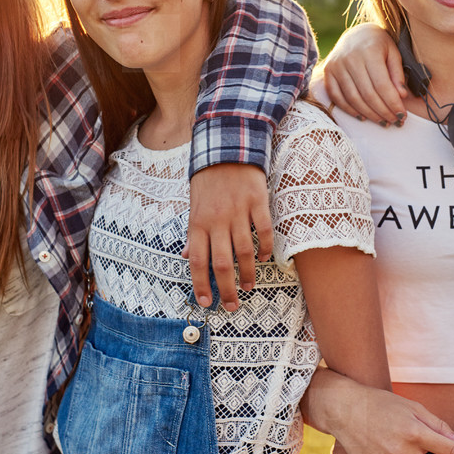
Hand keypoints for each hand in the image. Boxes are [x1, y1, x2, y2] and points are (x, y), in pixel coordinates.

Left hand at [185, 163, 270, 311]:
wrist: (226, 148)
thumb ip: (193, 233)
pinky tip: (264, 258)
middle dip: (226, 289)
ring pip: (244, 251)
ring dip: (247, 273)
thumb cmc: (208, 180)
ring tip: (249, 286)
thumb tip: (187, 257)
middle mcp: (216, 220)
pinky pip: (263, 231)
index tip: (206, 302)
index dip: (201, 284)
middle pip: (221, 264)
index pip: (197, 261)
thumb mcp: (194, 206)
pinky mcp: (257, 202)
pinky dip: (265, 248)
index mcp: (198, 223)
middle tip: (232, 305)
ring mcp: (238, 211)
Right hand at [320, 23, 408, 124]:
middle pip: (368, 94)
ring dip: (369, 114)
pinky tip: (363, 116)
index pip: (382, 85)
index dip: (392, 103)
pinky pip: (337, 97)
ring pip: (353, 98)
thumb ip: (398, 73)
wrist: (356, 34)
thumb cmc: (378, 44)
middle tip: (394, 121)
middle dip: (383, 112)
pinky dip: (350, 110)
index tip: (402, 115)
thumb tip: (401, 96)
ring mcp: (336, 66)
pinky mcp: (327, 72)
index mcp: (369, 51)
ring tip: (382, 121)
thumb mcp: (393, 52)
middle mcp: (350, 58)